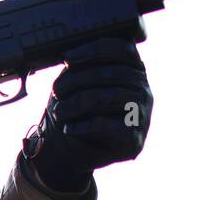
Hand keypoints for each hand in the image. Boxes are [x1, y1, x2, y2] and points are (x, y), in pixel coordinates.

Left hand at [27, 37, 152, 191]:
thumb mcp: (81, 83)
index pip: (121, 49)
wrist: (81, 151)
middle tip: (56, 90)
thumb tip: (69, 57)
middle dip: (78, 80)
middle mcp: (143, 89)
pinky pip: (107, 125)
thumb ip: (82, 67)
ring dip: (76, 104)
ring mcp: (142, 114)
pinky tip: (68, 128)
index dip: (93, 49)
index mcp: (134, 70)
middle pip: (111, 73)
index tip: (67, 58)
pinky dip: (83, 126)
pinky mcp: (134, 139)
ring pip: (108, 97)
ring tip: (58, 111)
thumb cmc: (80, 110)